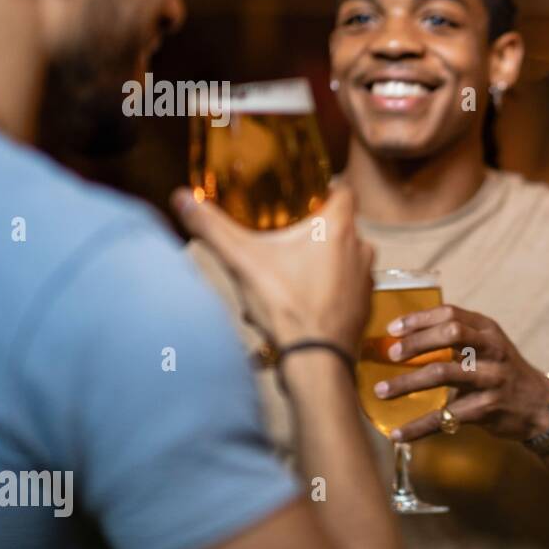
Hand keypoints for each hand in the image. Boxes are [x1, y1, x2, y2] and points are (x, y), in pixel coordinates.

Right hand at [172, 183, 373, 353]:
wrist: (317, 360)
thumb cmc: (287, 307)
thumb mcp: (242, 262)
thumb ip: (211, 228)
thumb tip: (181, 198)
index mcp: (339, 228)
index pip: (343, 190)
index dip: (325, 187)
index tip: (303, 193)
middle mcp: (361, 249)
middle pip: (339, 224)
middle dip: (311, 229)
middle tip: (283, 235)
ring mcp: (366, 278)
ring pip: (342, 257)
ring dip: (318, 260)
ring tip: (286, 271)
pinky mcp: (365, 304)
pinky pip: (346, 285)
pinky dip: (327, 287)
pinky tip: (300, 297)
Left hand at [372, 305, 548, 442]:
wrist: (541, 407)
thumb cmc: (503, 373)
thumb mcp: (489, 347)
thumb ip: (458, 339)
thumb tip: (404, 339)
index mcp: (488, 330)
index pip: (451, 313)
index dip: (419, 319)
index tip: (392, 328)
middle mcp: (492, 349)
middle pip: (451, 335)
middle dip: (416, 343)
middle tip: (390, 354)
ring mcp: (492, 378)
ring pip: (444, 373)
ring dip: (407, 383)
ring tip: (381, 391)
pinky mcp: (487, 408)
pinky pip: (446, 417)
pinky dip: (419, 427)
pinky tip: (399, 434)